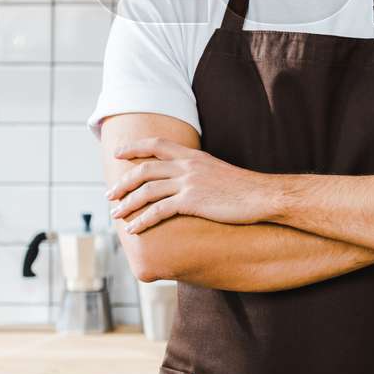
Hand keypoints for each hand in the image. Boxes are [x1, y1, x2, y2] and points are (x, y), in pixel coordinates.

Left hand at [106, 137, 271, 233]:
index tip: (118, 152)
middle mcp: (188, 166)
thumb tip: (188, 182)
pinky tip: (133, 229)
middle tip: (110, 194)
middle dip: (123, 181)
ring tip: (116, 214)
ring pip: (146, 190)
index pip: (157, 144)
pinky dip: (142, 220)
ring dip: (127, 202)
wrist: (263, 196)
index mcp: (194, 156)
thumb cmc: (245, 189)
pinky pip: (158, 210)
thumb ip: (200, 173)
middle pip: (145, 168)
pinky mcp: (192, 201)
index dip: (134, 147)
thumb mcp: (219, 172)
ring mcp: (189, 183)